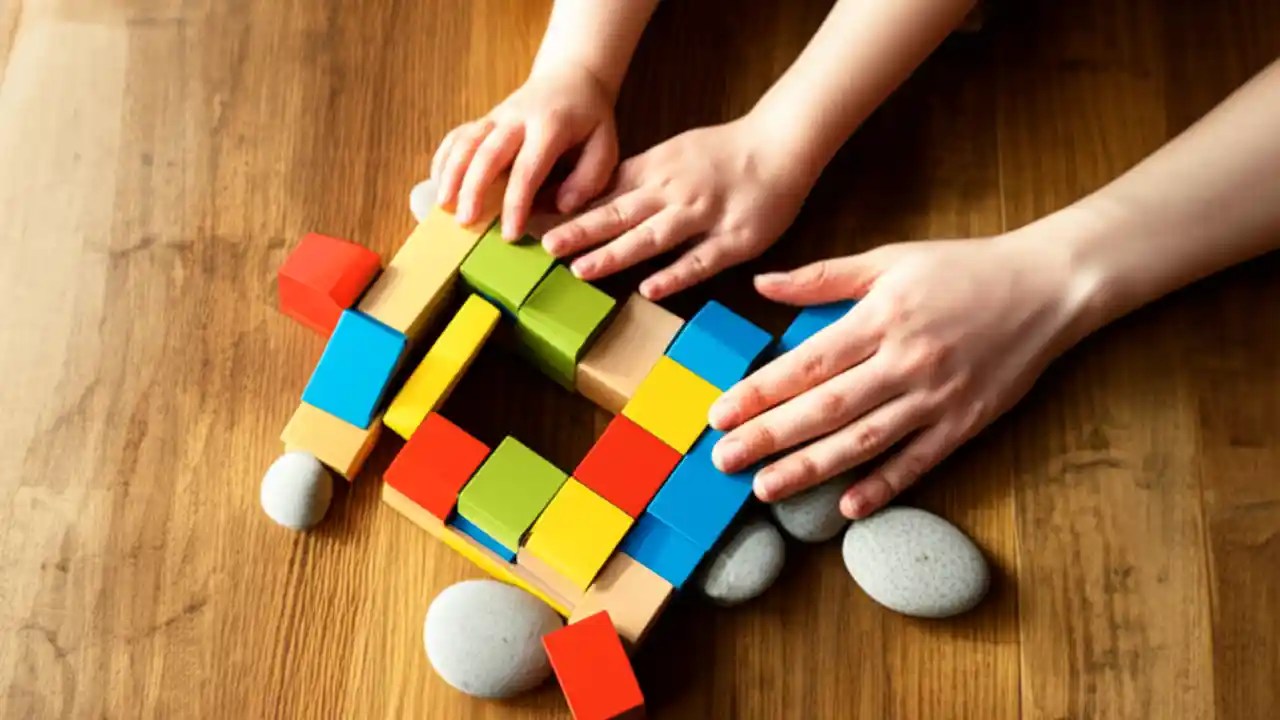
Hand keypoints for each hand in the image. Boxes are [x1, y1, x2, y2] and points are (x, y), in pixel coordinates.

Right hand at [432, 63, 617, 238]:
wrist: (570, 78)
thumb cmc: (589, 120)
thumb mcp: (605, 146)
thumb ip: (589, 178)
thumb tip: (561, 206)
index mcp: (550, 127)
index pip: (528, 168)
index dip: (516, 203)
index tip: (510, 233)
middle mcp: (518, 118)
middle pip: (487, 153)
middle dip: (474, 189)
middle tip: (465, 222)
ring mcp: (496, 116)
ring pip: (466, 142)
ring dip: (450, 173)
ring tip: (442, 206)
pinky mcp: (484, 119)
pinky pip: (458, 136)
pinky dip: (444, 158)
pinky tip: (438, 183)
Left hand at [542, 116, 816, 300]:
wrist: (780, 145)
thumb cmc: (723, 153)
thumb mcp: (672, 154)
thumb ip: (635, 177)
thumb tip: (587, 197)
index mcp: (656, 170)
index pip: (605, 191)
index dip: (571, 208)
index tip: (537, 222)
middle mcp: (673, 192)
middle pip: (620, 213)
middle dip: (581, 231)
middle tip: (545, 247)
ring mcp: (703, 217)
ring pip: (652, 238)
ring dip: (615, 254)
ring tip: (581, 270)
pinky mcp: (732, 241)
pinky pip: (699, 261)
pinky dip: (674, 274)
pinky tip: (649, 289)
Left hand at [708, 233, 1096, 517]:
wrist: (1048, 285)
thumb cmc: (962, 268)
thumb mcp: (889, 260)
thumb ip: (822, 278)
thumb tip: (760, 286)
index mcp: (880, 319)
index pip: (806, 365)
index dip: (759, 392)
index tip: (719, 414)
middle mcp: (904, 362)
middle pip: (825, 409)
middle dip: (769, 437)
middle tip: (723, 461)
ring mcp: (937, 397)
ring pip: (864, 441)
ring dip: (811, 469)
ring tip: (765, 488)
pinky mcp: (966, 422)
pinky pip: (919, 461)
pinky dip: (885, 486)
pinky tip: (849, 508)